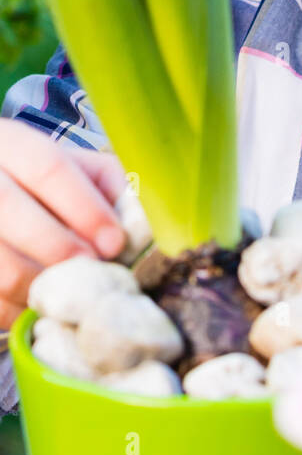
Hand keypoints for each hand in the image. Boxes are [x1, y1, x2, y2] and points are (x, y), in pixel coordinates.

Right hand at [0, 120, 127, 330]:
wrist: (0, 195)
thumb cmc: (45, 184)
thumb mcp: (77, 168)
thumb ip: (108, 185)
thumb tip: (135, 222)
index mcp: (10, 143)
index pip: (48, 167)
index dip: (85, 207)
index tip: (116, 242)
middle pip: (11, 208)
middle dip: (60, 246)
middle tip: (95, 268)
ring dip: (42, 285)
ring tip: (75, 294)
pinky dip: (18, 311)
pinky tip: (46, 308)